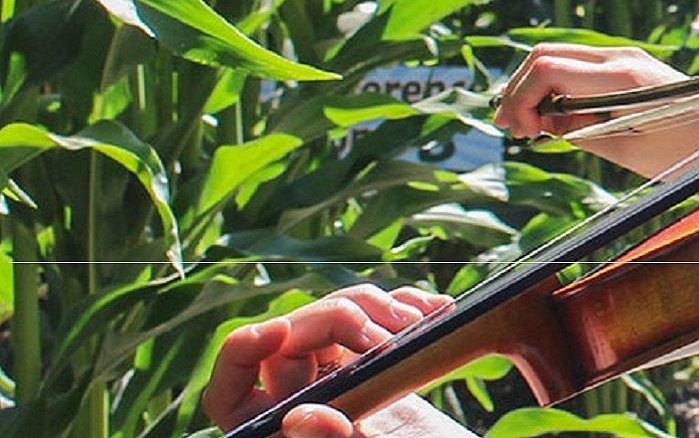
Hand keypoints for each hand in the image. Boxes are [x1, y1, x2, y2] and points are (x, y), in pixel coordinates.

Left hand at [202, 284, 466, 437]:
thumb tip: (302, 416)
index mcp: (282, 435)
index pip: (230, 394)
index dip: (239, 356)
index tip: (275, 330)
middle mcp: (305, 406)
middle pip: (293, 339)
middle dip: (338, 321)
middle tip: (385, 338)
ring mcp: (344, 386)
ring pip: (334, 320)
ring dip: (377, 308)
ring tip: (416, 324)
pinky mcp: (382, 371)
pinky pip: (380, 321)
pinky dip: (408, 307)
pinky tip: (436, 312)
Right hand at [492, 43, 688, 140]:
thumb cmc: (690, 149)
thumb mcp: (627, 151)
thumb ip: (579, 132)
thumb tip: (544, 123)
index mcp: (620, 76)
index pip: (546, 68)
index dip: (521, 98)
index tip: (521, 133)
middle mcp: (620, 56)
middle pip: (545, 54)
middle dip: (520, 90)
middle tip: (514, 129)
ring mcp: (625, 56)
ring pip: (560, 57)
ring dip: (538, 88)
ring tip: (535, 127)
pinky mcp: (630, 65)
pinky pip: (580, 67)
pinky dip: (560, 88)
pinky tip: (562, 119)